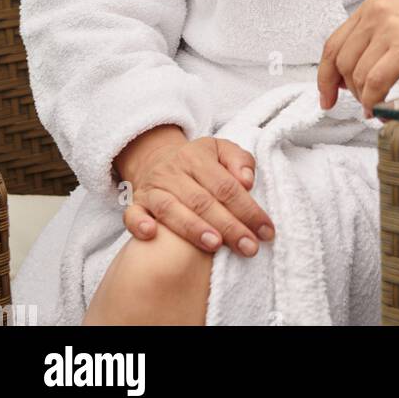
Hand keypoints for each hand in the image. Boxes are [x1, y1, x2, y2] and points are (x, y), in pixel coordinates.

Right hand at [115, 128, 275, 257]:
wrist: (156, 158)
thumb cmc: (198, 161)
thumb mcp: (221, 150)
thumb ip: (240, 160)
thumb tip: (248, 181)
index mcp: (197, 157)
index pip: (226, 186)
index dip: (248, 209)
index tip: (266, 231)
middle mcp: (174, 172)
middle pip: (203, 201)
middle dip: (229, 226)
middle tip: (249, 247)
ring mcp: (153, 188)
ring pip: (171, 209)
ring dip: (193, 228)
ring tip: (215, 245)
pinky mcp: (136, 204)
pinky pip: (132, 214)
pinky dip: (139, 224)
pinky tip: (151, 235)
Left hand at [316, 0, 398, 118]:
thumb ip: (380, 38)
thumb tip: (359, 69)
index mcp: (375, 5)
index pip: (334, 43)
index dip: (325, 74)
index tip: (327, 93)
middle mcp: (377, 12)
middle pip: (339, 60)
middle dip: (342, 90)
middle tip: (354, 105)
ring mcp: (390, 28)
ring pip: (356, 74)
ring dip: (363, 99)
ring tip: (376, 107)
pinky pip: (375, 83)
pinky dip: (375, 102)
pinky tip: (384, 109)